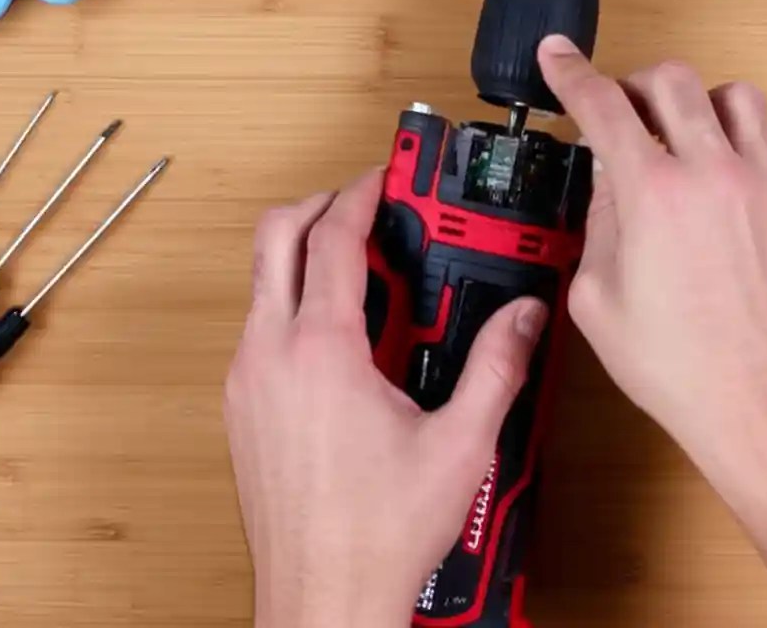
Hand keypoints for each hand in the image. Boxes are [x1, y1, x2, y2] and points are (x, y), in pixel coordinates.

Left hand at [224, 171, 547, 627]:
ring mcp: (246, 383)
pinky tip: (348, 337)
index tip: (386, 179)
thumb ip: (498, 367)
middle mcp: (268, 357)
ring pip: (263, 284)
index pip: (330, 238)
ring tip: (369, 271)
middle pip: (274, 239)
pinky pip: (261, 328)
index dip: (361, 195)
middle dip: (319, 205)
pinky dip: (297, 306)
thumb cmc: (376, 532)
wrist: (322, 595)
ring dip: (307, 257)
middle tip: (365, 204)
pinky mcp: (242, 409)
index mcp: (319, 352)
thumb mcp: (460, 443)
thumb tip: (524, 318)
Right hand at [538, 38, 766, 627]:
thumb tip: (608, 189)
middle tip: (620, 107)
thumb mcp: (598, 300)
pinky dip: (735, 161)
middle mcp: (713, 175)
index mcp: (653, 194)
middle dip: (635, 82)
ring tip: (679, 135)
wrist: (761, 404)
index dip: (572, 72)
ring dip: (698, 103)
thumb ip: (597, 228)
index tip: (560, 58)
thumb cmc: (679, 368)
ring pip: (736, 99)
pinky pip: (765, 159)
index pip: (603, 105)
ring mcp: (765, 189)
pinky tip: (719, 207)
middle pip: (673, 80)